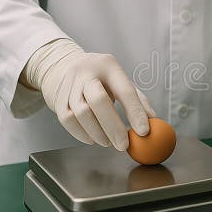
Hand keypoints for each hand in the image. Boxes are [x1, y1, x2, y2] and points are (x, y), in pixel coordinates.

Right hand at [23, 39, 153, 149]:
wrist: (65, 66)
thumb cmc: (102, 78)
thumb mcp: (121, 81)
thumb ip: (138, 101)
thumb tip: (155, 122)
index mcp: (109, 66)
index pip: (125, 90)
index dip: (135, 112)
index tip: (144, 132)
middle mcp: (86, 73)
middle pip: (98, 100)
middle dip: (113, 126)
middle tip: (123, 145)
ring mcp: (69, 85)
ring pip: (80, 113)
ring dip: (97, 133)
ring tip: (109, 142)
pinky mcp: (57, 99)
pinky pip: (67, 120)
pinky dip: (81, 134)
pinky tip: (93, 139)